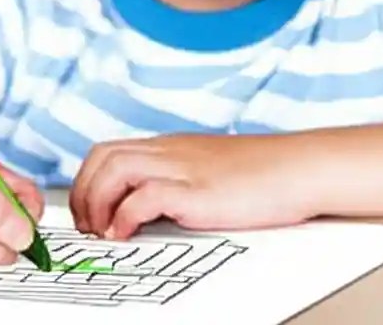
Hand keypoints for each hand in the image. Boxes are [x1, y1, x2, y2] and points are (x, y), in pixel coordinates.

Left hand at [70, 134, 318, 239]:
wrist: (300, 168)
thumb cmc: (262, 175)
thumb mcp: (207, 170)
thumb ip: (177, 180)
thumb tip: (150, 208)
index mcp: (169, 147)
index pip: (108, 151)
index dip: (87, 180)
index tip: (86, 212)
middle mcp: (169, 152)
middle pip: (102, 157)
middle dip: (82, 192)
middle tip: (85, 226)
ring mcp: (182, 168)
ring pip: (114, 169)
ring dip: (96, 202)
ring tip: (101, 232)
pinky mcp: (196, 190)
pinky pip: (145, 195)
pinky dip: (125, 215)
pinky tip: (125, 234)